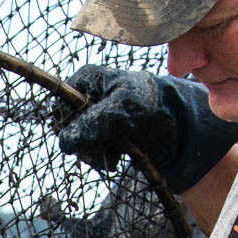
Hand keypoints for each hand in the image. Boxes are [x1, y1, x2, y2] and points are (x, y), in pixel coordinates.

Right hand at [56, 66, 237, 193]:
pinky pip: (90, 151)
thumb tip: (65, 142)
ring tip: (116, 153)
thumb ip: (93, 122)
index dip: (68, 124)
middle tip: (104, 149)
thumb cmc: (153, 104)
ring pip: (77, 142)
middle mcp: (86, 97)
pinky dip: (102, 158)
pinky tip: (116, 157)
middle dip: (84, 143)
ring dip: (95, 154)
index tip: (84, 136)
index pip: (59, 104)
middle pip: (66, 127)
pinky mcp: (102, 134)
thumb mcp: (123, 108)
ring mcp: (94, 116)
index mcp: (87, 80)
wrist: (178, 123)